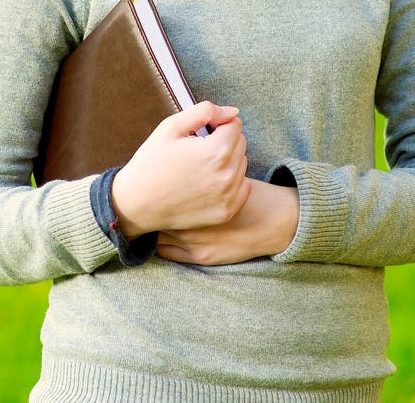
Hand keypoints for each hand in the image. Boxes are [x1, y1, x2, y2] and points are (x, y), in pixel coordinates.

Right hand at [111, 101, 249, 238]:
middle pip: (240, 143)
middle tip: (197, 149)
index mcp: (215, 151)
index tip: (200, 133)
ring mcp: (228, 197)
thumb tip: (232, 112)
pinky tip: (207, 182)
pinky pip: (242, 187)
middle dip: (223, 140)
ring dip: (227, 161)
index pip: (235, 124)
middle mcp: (227, 175)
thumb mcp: (171, 127)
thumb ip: (204, 111)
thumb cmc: (152, 162)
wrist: (137, 203)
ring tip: (200, 166)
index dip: (216, 124)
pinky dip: (229, 182)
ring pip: (241, 164)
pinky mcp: (226, 212)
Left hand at [155, 178, 299, 265]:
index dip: (152, 186)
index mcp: (196, 193)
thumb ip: (199, 165)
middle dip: (150, 206)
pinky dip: (159, 243)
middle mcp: (192, 220)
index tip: (147, 183)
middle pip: (156, 213)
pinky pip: (166, 252)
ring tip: (149, 216)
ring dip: (154, 224)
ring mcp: (194, 241)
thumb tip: (175, 156)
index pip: (161, 190)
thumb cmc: (247, 193)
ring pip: (158, 233)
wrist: (271, 220)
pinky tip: (159, 232)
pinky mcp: (200, 257)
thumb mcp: (223, 170)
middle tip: (143, 199)